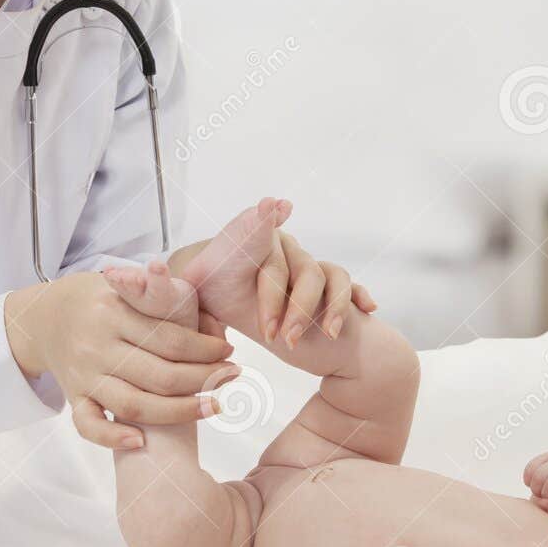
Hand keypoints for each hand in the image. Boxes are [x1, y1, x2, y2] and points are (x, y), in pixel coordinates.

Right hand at [4, 269, 234, 451]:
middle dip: (204, 379)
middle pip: (160, 375)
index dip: (206, 349)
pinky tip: (142, 441)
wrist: (44, 317)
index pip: (170, 339)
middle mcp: (97, 346)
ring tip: (213, 405)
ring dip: (180, 412)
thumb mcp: (124, 284)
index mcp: (113, 313)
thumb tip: (192, 301)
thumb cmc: (99, 300)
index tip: (229, 351)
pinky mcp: (74, 398)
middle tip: (231, 376)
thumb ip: (157, 293)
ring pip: (134, 405)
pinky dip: (113, 438)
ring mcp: (84, 376)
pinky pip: (88, 426)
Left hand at [211, 222, 375, 348]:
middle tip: (274, 336)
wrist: (233, 305)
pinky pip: (347, 286)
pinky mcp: (326, 288)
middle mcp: (284, 248)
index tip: (275, 207)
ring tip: (310, 339)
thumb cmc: (216, 294)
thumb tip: (199, 278)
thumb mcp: (199, 290)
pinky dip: (355, 297)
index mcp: (251, 241)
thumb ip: (182, 285)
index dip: (263, 221)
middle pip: (300, 270)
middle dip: (289, 306)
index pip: (258, 231)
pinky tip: (365, 308)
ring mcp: (307, 266)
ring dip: (323, 310)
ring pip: (328, 278)